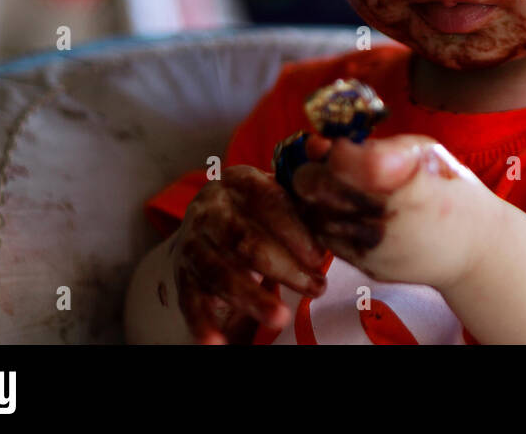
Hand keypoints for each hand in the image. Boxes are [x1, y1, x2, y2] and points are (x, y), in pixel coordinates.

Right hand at [170, 164, 328, 343]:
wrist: (208, 221)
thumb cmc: (259, 212)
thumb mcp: (279, 199)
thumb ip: (304, 209)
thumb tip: (342, 228)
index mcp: (240, 182)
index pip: (268, 202)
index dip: (295, 231)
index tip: (320, 256)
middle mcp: (210, 210)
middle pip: (244, 240)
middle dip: (283, 267)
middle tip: (316, 288)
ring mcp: (192, 243)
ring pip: (219, 272)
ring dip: (250, 297)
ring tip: (280, 317)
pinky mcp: (182, 276)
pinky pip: (190, 301)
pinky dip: (202, 324)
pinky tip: (216, 344)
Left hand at [289, 134, 503, 290]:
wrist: (474, 249)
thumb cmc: (450, 190)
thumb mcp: (428, 153)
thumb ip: (380, 146)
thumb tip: (330, 144)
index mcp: (404, 185)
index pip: (339, 161)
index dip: (334, 150)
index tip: (341, 147)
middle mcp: (384, 221)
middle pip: (314, 188)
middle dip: (315, 171)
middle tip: (331, 167)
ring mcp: (372, 249)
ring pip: (313, 213)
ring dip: (317, 197)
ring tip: (339, 188)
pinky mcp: (365, 267)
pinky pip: (326, 237)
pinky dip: (328, 220)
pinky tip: (347, 211)